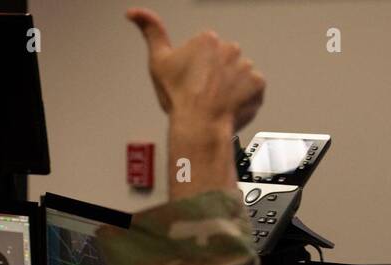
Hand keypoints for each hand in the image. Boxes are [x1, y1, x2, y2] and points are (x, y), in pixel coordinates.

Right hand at [128, 8, 264, 132]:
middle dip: (217, 76)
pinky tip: (230, 107)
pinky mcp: (258, 85)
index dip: (198, 69)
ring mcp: (246, 67)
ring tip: (217, 103)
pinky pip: (253, 90)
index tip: (191, 82)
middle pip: (225, 62)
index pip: (207, 52)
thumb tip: (132, 12)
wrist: (199, 126)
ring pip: (239, 76)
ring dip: (231, 88)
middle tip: (204, 95)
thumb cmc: (178, 97)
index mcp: (208, 40)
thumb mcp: (158, 62)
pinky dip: (245, 99)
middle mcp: (230, 48)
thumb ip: (150, 30)